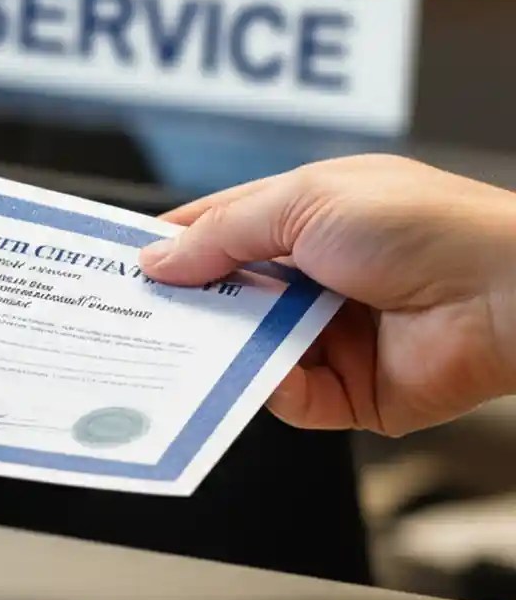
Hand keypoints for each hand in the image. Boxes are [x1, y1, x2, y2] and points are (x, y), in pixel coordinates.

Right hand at [140, 155, 515, 436]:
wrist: (504, 293)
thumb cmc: (422, 227)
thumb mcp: (304, 202)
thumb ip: (223, 234)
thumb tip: (157, 259)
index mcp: (305, 220)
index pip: (219, 232)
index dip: (171, 245)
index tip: (121, 262)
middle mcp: (313, 278)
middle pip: (225, 297)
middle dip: (184, 304)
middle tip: (130, 312)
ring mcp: (328, 335)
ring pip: (246, 350)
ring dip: (221, 347)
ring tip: (190, 342)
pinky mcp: (347, 391)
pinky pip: (285, 397)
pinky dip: (270, 387)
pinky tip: (268, 370)